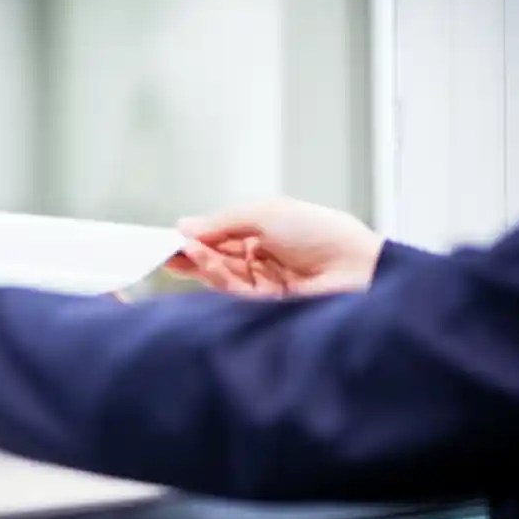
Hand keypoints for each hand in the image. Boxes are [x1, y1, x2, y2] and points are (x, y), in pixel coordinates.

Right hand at [167, 198, 384, 296]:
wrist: (356, 268)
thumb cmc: (320, 231)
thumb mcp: (264, 213)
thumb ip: (222, 222)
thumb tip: (184, 226)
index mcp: (263, 231)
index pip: (219, 235)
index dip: (195, 235)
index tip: (169, 235)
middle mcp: (260, 258)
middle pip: (215, 257)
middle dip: (188, 252)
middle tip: (162, 248)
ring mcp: (262, 282)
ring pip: (218, 274)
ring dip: (198, 262)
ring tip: (181, 251)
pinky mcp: (263, 305)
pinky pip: (230, 290)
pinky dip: (213, 275)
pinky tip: (202, 260)